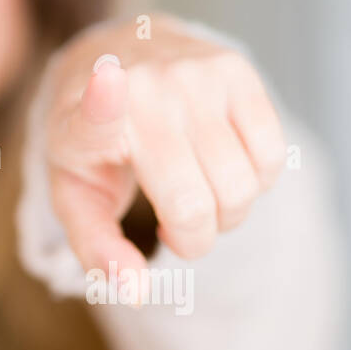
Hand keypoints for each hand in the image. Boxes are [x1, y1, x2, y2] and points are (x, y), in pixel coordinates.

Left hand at [45, 16, 286, 278]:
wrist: (117, 58)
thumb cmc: (97, 145)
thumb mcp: (78, 197)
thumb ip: (98, 249)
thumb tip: (135, 291)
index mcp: (87, 121)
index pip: (98, 111)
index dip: (104, 100)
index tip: (107, 80)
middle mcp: (142, 88)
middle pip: (197, 206)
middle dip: (195, 237)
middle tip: (175, 220)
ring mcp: (193, 74)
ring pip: (242, 187)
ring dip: (228, 211)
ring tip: (195, 188)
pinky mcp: (235, 68)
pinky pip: (272, 157)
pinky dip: (256, 180)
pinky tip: (222, 163)